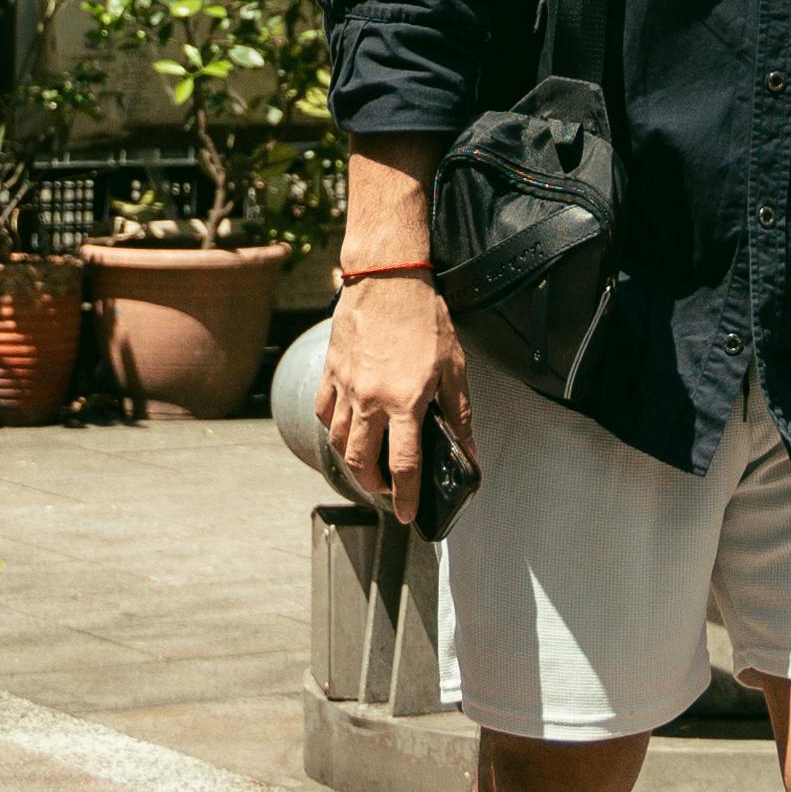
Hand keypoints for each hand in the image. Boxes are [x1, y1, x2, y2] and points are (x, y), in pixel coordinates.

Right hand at [318, 264, 469, 526]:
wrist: (387, 277)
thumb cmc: (424, 318)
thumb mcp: (454, 367)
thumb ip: (459, 415)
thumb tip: (467, 452)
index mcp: (405, 402)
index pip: (403, 466)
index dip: (405, 498)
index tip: (406, 514)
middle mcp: (370, 400)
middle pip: (361, 462)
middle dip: (373, 485)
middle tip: (386, 489)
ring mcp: (345, 387)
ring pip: (338, 441)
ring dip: (352, 460)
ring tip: (367, 462)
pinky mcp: (330, 371)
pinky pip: (323, 411)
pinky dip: (333, 427)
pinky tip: (346, 426)